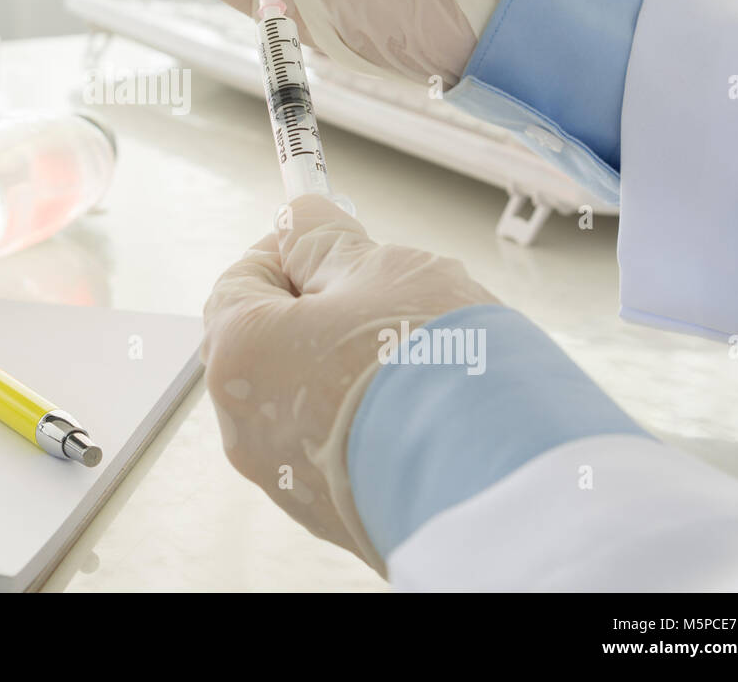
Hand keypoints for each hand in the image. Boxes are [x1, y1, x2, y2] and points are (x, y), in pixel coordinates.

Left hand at [200, 194, 497, 568]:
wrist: (499, 486)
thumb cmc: (430, 368)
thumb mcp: (380, 271)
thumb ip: (326, 242)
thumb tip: (299, 220)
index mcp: (238, 354)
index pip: (239, 280)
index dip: (287, 250)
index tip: (331, 240)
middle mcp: (244, 426)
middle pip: (273, 343)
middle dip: (325, 312)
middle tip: (386, 297)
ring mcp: (288, 480)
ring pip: (309, 399)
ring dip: (351, 370)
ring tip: (422, 359)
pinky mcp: (335, 518)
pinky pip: (342, 450)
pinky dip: (372, 424)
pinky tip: (428, 411)